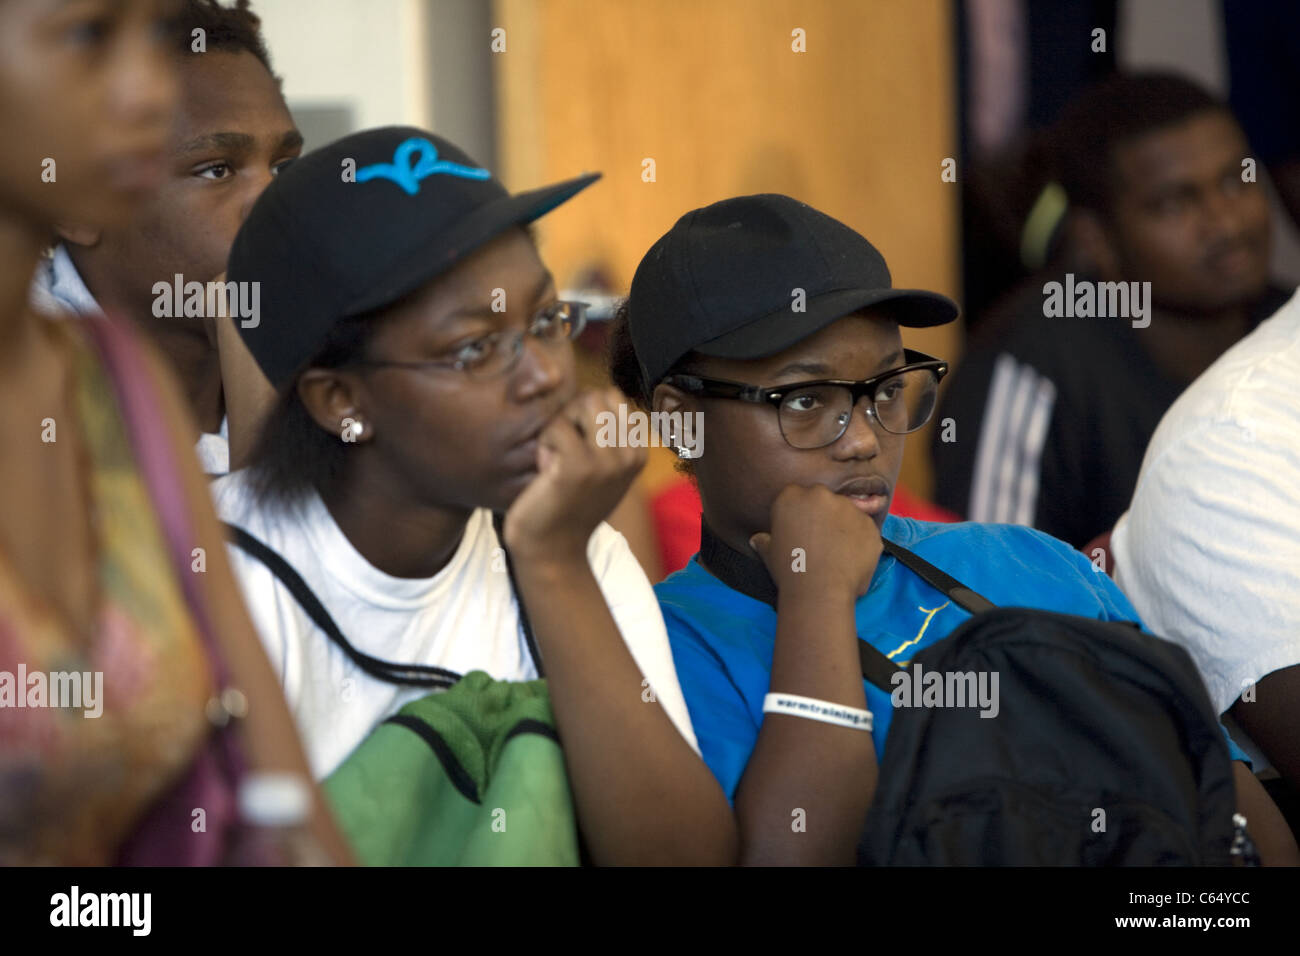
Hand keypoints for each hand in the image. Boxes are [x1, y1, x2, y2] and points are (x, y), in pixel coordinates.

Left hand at [503, 387, 645, 566]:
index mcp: (638, 453)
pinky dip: (544, 443)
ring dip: (560, 425)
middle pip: (598, 396)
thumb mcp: (601, 469)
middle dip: (573, 414)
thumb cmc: (568, 505)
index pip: (614, 399)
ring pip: (583, 403)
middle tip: (563, 450)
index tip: (579, 449)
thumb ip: (607, 436)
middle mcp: (630, 455)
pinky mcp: (580, 465)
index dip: (586, 415)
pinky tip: (546, 470)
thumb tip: (600, 393)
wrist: (553, 551)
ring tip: (556, 457)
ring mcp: (608, 460)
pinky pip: (557, 426)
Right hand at [748, 484, 881, 600]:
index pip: (796, 496)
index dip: (799, 514)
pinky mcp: (870, 525)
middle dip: (824, 515)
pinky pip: (865, 531)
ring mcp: (849, 508)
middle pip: (824, 499)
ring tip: (836, 554)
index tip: (800, 530)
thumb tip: (757, 540)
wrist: (820, 590)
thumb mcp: (770, 553)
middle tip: (819, 542)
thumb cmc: (789, 570)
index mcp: (792, 496)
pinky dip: (860, 542)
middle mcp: (821, 494)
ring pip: (847, 513)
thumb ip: (766, 541)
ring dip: (844, 528)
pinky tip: (850, 561)